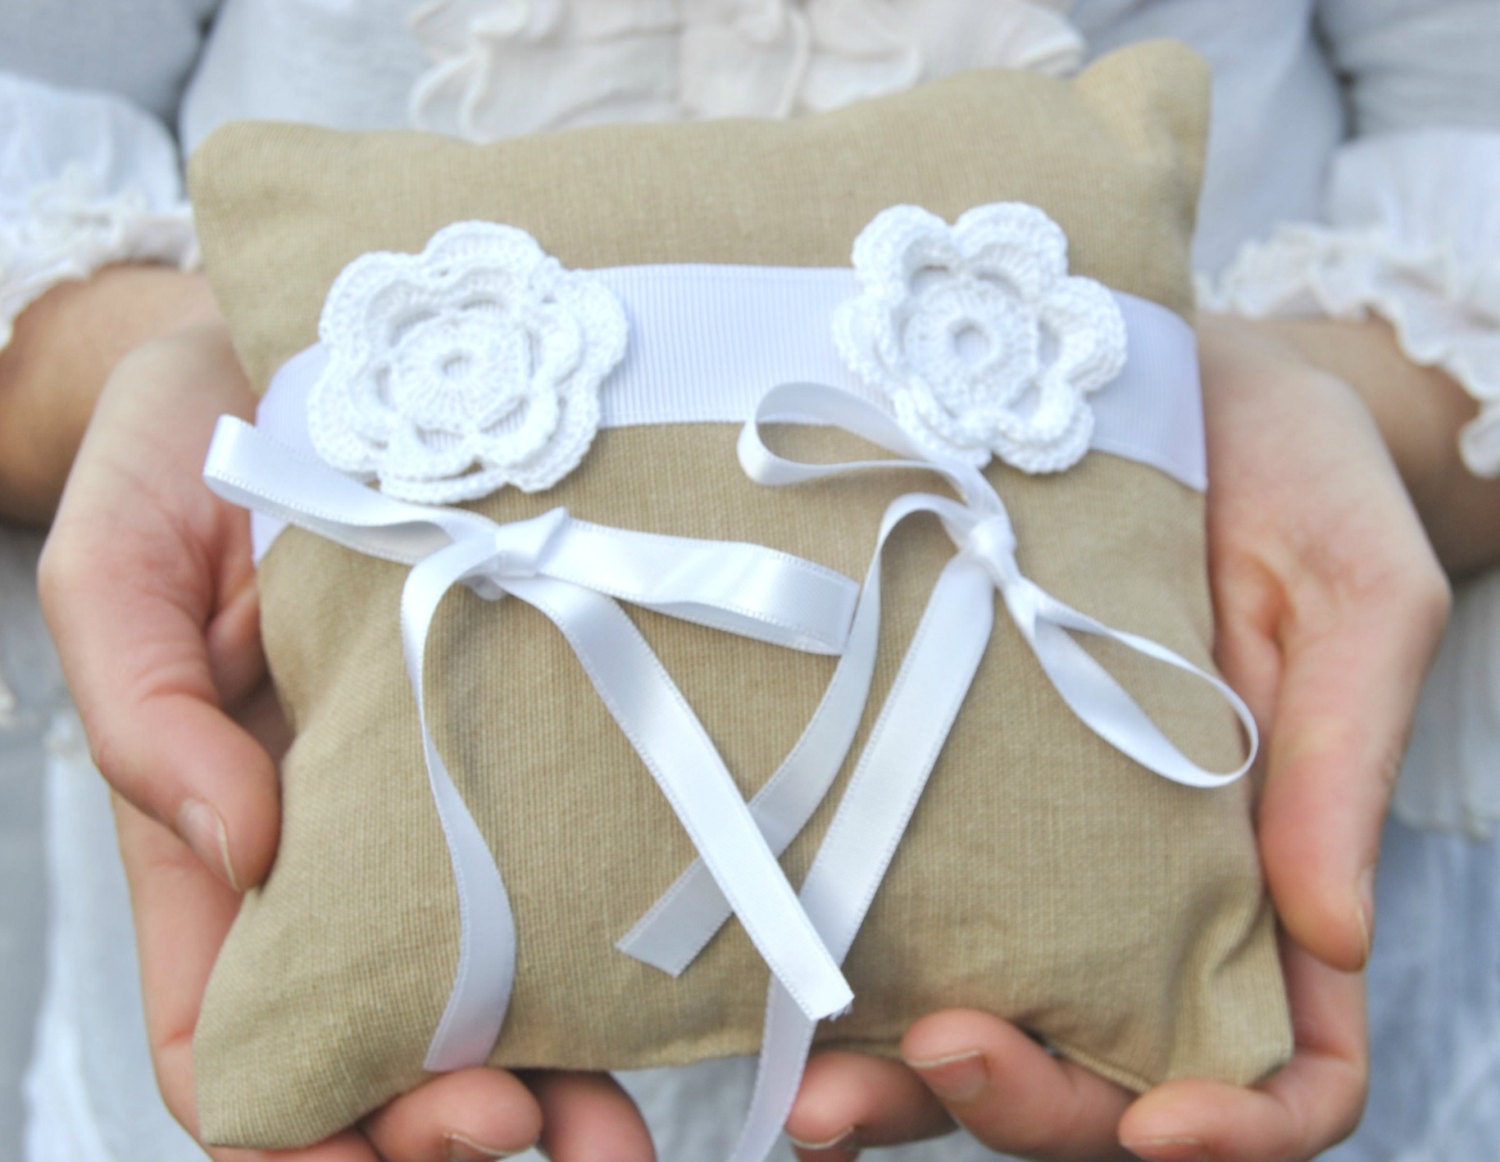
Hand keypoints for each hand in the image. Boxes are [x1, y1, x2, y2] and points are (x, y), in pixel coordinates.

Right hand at [40, 323, 655, 1160]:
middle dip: (444, 1119)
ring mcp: (443, 796)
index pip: (230, 1030)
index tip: (383, 1153)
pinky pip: (572, 860)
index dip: (293, 1122)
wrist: (306, 356)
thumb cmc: (187, 453)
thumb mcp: (125, 566)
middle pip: (380, 1038)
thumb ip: (145, 710)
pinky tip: (688, 976)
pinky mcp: (530, 734)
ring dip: (557, 1077)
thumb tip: (238, 848)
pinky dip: (618, 945)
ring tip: (631, 1132)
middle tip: (541, 1136)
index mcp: (218, 828)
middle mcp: (338, 839)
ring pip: (495, 985)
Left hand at [781, 312, 1451, 1160]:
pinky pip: (890, 909)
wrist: (1178, 388)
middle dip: (1024, 1101)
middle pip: (1102, 1071)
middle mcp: (1147, 888)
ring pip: (980, 1020)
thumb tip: (1332, 937)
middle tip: (935, 1056)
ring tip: (805, 1093)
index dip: (1245, 1126)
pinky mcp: (939, 782)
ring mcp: (1036, 849)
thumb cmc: (1294, 474)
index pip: (1292, 1059)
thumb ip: (1341, 755)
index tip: (1165, 1124)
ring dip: (898, 1088)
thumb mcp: (1351, 590)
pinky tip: (768, 991)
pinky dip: (835, 983)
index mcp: (1273, 867)